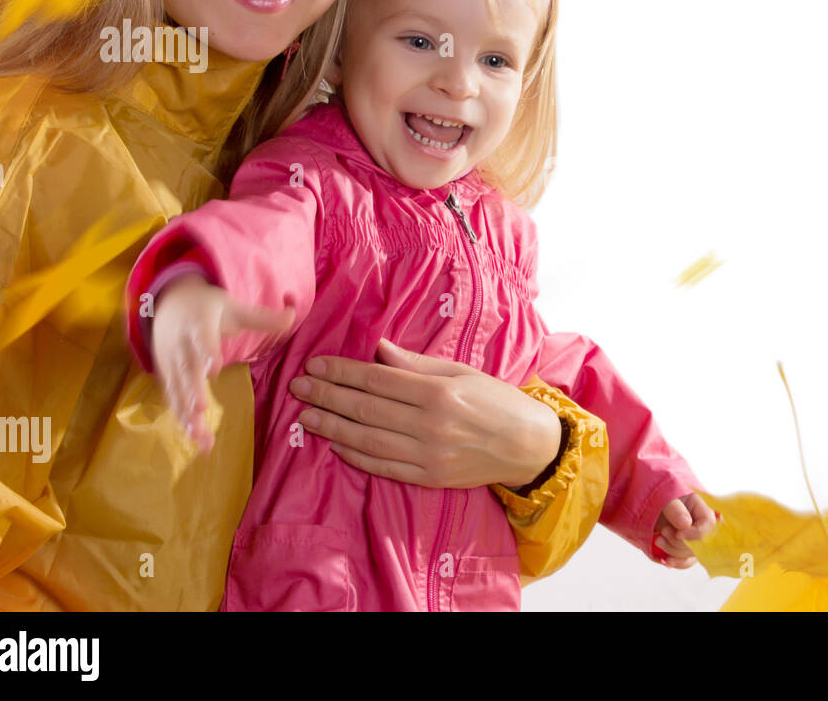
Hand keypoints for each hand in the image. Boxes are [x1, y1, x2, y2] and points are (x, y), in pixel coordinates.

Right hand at [151, 274, 294, 452]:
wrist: (169, 304)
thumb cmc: (208, 308)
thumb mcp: (233, 308)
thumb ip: (262, 317)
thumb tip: (293, 315)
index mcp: (199, 323)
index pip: (202, 336)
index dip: (207, 351)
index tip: (215, 367)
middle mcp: (181, 344)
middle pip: (187, 368)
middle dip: (193, 390)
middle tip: (201, 409)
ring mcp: (171, 362)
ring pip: (178, 389)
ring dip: (187, 413)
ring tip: (198, 435)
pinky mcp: (167, 376)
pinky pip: (173, 398)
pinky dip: (181, 417)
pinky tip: (194, 437)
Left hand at [289, 337, 561, 488]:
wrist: (529, 445)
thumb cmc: (497, 401)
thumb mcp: (461, 372)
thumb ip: (416, 364)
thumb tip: (378, 349)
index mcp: (439, 392)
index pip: (377, 379)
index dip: (342, 372)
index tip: (315, 365)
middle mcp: (430, 424)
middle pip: (366, 408)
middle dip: (327, 396)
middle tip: (298, 387)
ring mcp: (428, 454)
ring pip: (368, 439)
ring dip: (333, 426)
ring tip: (306, 416)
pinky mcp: (429, 477)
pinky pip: (384, 467)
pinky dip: (356, 456)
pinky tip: (336, 444)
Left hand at [652, 492, 717, 568]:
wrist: (649, 509)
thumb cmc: (658, 499)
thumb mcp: (664, 499)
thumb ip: (675, 509)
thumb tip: (686, 524)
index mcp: (700, 508)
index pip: (709, 524)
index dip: (696, 533)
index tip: (678, 534)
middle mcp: (701, 525)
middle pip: (701, 543)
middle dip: (679, 542)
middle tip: (663, 531)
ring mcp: (695, 539)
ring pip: (692, 555)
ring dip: (673, 551)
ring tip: (658, 540)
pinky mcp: (686, 550)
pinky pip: (687, 562)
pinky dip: (676, 562)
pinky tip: (666, 560)